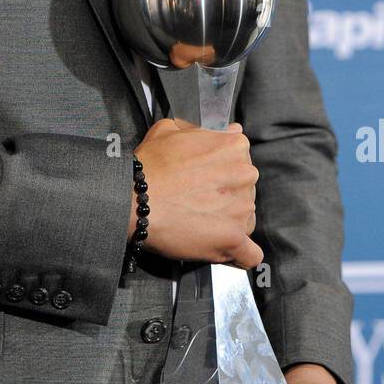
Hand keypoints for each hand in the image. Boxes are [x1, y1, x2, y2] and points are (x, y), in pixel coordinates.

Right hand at [131, 117, 262, 269]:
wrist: (133, 200)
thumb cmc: (149, 165)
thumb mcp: (169, 129)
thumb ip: (201, 129)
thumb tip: (226, 130)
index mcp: (234, 147)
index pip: (240, 161)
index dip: (222, 171)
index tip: (205, 179)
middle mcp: (245, 175)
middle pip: (246, 190)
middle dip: (227, 197)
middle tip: (198, 201)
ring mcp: (242, 209)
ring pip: (246, 219)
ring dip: (229, 223)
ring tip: (200, 224)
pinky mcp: (234, 240)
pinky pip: (250, 254)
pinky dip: (240, 254)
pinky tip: (225, 250)